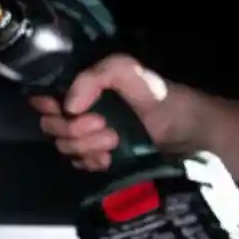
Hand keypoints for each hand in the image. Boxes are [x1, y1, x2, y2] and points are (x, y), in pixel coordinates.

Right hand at [30, 54, 198, 170]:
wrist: (193, 136)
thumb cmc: (163, 100)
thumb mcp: (131, 73)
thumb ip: (96, 77)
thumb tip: (69, 107)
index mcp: (84, 90)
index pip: (45, 97)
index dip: (49, 104)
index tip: (70, 109)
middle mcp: (81, 114)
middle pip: (50, 125)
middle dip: (73, 127)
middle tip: (103, 124)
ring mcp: (89, 140)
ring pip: (63, 146)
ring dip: (87, 145)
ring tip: (115, 141)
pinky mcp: (99, 162)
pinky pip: (78, 164)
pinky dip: (92, 161)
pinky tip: (111, 159)